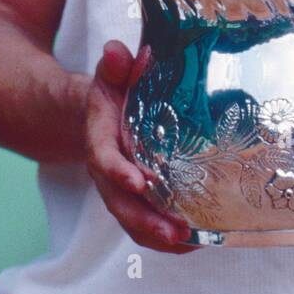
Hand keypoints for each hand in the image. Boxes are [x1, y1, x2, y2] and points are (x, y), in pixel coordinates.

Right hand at [84, 40, 198, 253]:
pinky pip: (145, 224)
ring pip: (132, 220)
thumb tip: (117, 51)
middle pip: (119, 201)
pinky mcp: (136, 199)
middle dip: (144, 219)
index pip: (104, 158)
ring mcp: (120, 188)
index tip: (139, 183)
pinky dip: (166, 239)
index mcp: (100, 137)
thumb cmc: (116, 91)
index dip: (119, 172)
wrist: (102, 113)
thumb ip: (116, 64)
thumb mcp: (114, 73)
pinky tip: (194, 242)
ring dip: (157, 236)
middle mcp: (107, 169)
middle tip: (173, 231)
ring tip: (187, 243)